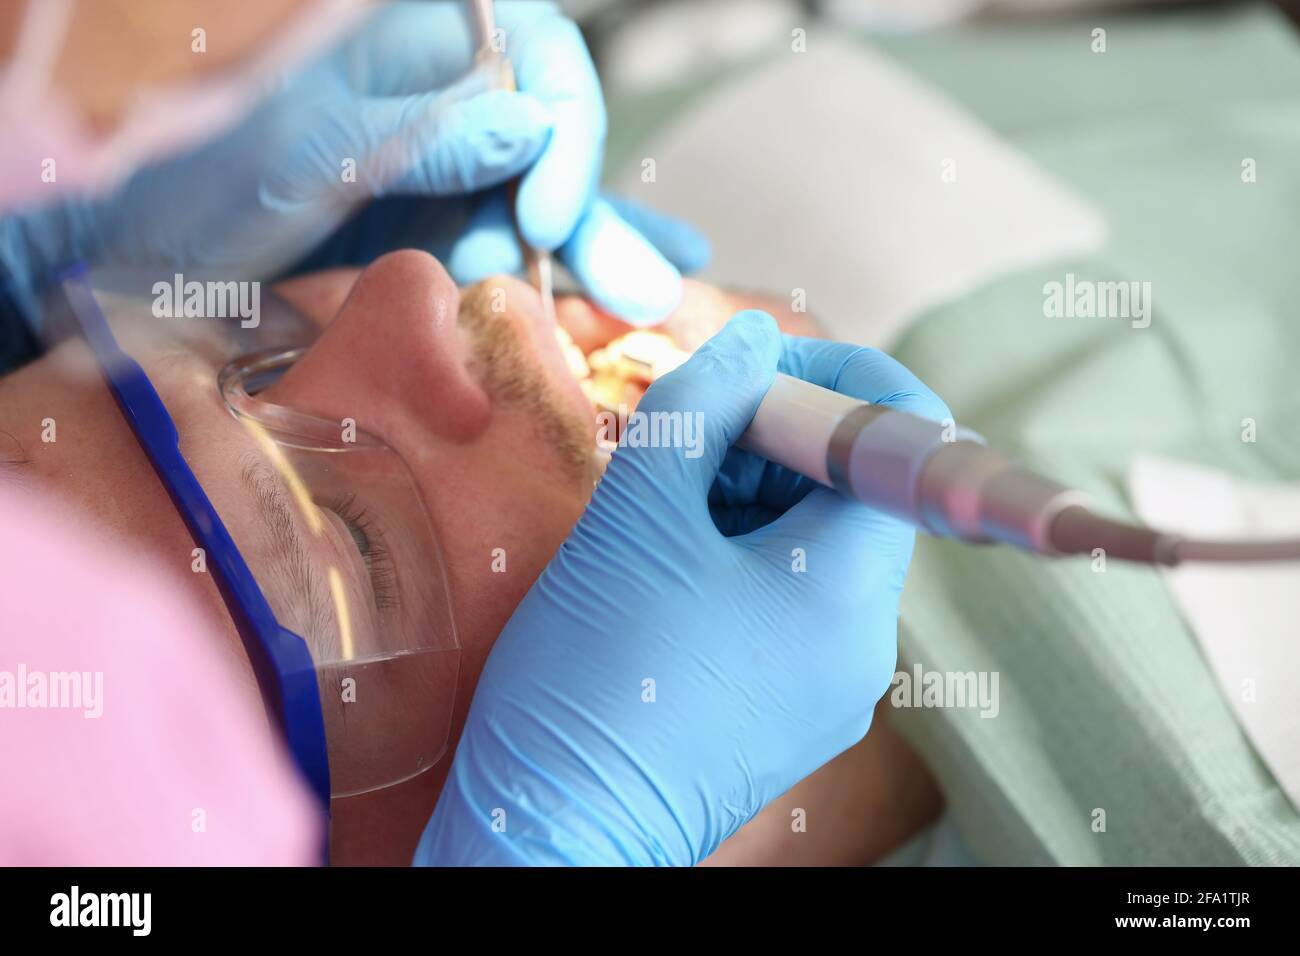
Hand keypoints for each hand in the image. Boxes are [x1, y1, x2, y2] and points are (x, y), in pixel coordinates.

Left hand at [2, 2, 700, 325]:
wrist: (120, 248)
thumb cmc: (184, 173)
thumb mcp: (302, 145)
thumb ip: (419, 130)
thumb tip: (526, 130)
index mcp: (403, 32)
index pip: (529, 55)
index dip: (560, 134)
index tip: (546, 216)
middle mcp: (428, 83)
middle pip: (545, 136)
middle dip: (592, 213)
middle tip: (641, 289)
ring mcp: (427, 152)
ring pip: (530, 195)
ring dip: (575, 257)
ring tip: (617, 307)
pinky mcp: (419, 211)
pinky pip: (495, 232)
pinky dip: (540, 269)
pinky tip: (594, 293)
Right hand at [415, 312, 949, 865]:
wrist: (553, 835)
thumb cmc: (590, 679)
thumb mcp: (635, 518)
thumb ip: (699, 407)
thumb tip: (752, 339)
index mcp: (848, 589)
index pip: (903, 442)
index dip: (833, 382)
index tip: (748, 375)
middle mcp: (863, 641)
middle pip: (849, 494)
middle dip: (767, 444)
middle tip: (676, 447)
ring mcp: (830, 685)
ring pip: (812, 547)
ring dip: (741, 500)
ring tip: (653, 518)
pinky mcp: (790, 711)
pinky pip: (787, 604)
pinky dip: (736, 560)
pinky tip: (660, 572)